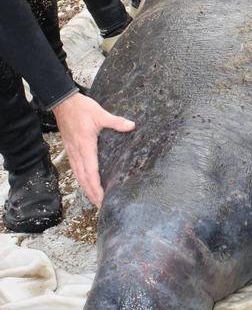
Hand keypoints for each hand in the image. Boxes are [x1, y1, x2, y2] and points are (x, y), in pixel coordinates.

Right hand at [53, 93, 134, 207]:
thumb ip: (116, 121)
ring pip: (78, 176)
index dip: (96, 189)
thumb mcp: (100, 113)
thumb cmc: (81, 108)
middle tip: (101, 207)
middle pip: (84, 180)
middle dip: (92, 195)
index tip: (102, 200)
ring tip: (95, 200)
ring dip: (86, 189)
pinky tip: (86, 183)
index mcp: (85, 147)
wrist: (63, 102)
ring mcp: (72, 152)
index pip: (91, 173)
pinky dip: (81, 179)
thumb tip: (131, 126)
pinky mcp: (70, 150)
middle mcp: (77, 153)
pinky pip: (75, 169)